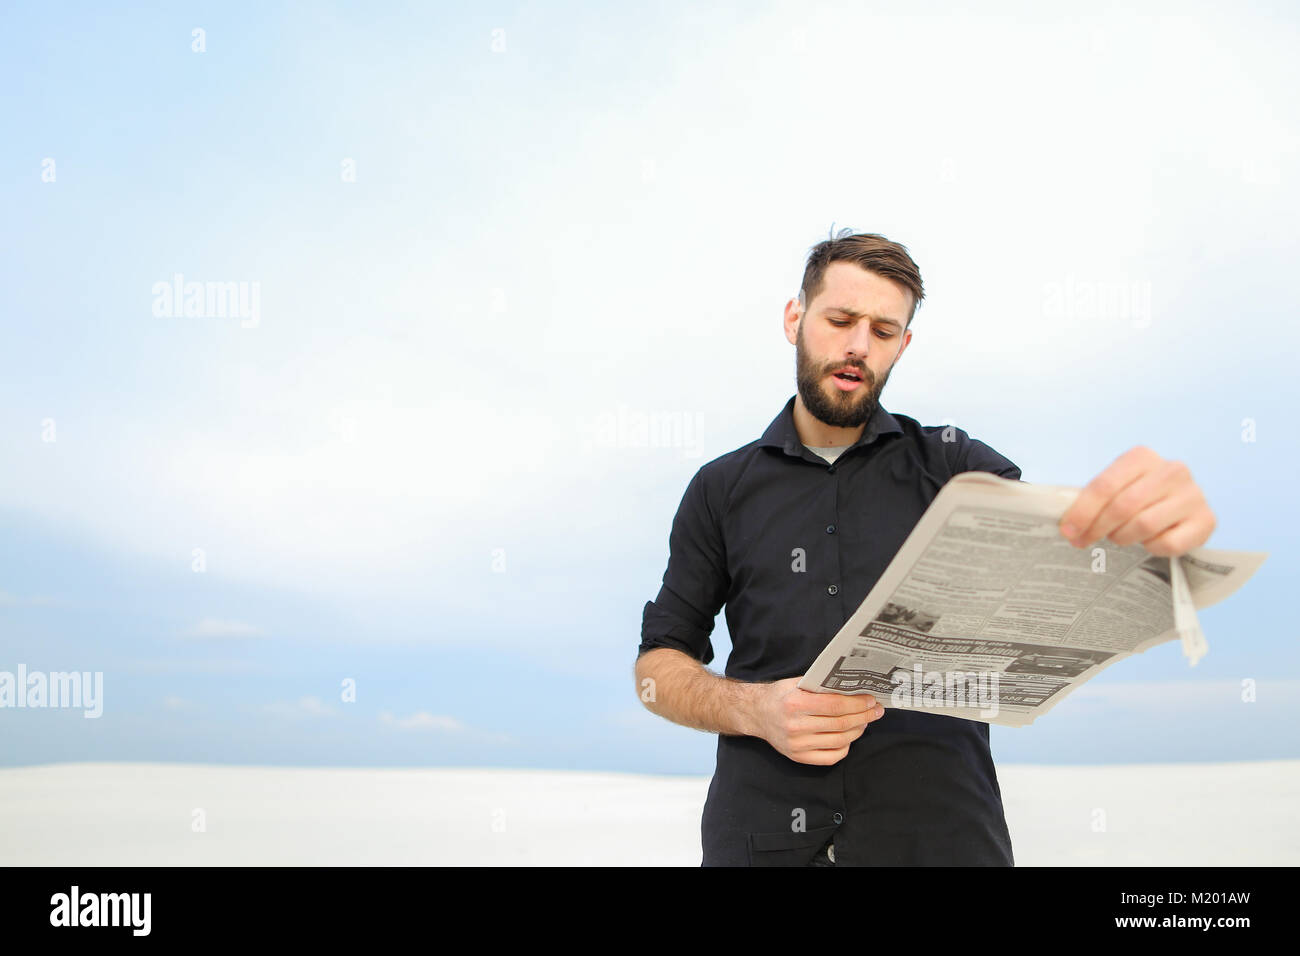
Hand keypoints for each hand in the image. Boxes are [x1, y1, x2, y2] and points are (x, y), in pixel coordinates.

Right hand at [751, 678, 884, 765]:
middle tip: (875, 710)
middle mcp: (796, 726)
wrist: (757, 714)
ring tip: (865, 721)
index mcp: (795, 704)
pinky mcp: (799, 757)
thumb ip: (822, 686)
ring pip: (840, 741)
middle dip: (864, 716)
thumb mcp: (797, 683)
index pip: (835, 706)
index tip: (871, 700)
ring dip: (858, 730)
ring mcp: (797, 745)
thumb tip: (853, 689)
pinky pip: (832, 756)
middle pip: (841, 724)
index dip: (858, 704)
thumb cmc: (780, 695)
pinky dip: (846, 746)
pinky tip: (850, 736)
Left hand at [1059, 446, 1216, 556]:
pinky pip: (1167, 543)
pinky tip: (1147, 541)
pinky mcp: (1206, 520)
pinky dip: (1150, 547)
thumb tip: (1066, 524)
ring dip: (1123, 537)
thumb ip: (1094, 499)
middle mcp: (1172, 470)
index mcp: (1143, 456)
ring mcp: (1193, 495)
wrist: (1181, 512)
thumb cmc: (1138, 499)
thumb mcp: (1116, 489)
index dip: (1082, 511)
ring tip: (1117, 537)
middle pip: (1123, 506)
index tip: (1068, 531)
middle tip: (1084, 541)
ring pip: (1144, 525)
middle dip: (1097, 528)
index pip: (1105, 485)